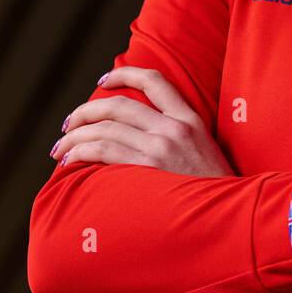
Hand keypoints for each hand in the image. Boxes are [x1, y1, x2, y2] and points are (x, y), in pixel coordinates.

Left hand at [49, 66, 235, 177]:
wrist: (231, 218)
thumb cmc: (215, 193)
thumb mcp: (207, 154)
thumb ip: (181, 139)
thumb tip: (143, 137)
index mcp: (191, 119)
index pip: (154, 81)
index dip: (124, 75)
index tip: (102, 82)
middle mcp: (175, 128)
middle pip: (118, 105)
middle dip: (84, 112)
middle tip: (68, 124)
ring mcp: (162, 147)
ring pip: (105, 129)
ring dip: (75, 136)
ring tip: (60, 148)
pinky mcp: (149, 169)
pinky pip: (104, 152)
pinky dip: (81, 152)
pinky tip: (70, 161)